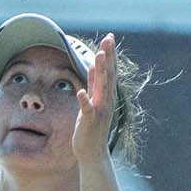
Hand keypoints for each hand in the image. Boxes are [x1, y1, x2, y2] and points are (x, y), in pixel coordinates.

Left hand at [72, 34, 116, 163]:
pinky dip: (85, 100)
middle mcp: (106, 101)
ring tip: (98, 57)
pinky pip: (88, 110)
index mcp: (106, 95)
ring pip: (101, 89)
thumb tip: (92, 66)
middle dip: (108, 57)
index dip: (110, 54)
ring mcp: (99, 111)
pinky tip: (81, 91)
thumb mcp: (92, 102)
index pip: (109, 71)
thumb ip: (93, 85)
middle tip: (109, 39)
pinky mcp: (90, 122)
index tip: (110, 37)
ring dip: (100, 73)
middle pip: (108, 75)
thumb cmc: (91, 128)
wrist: (92, 153)